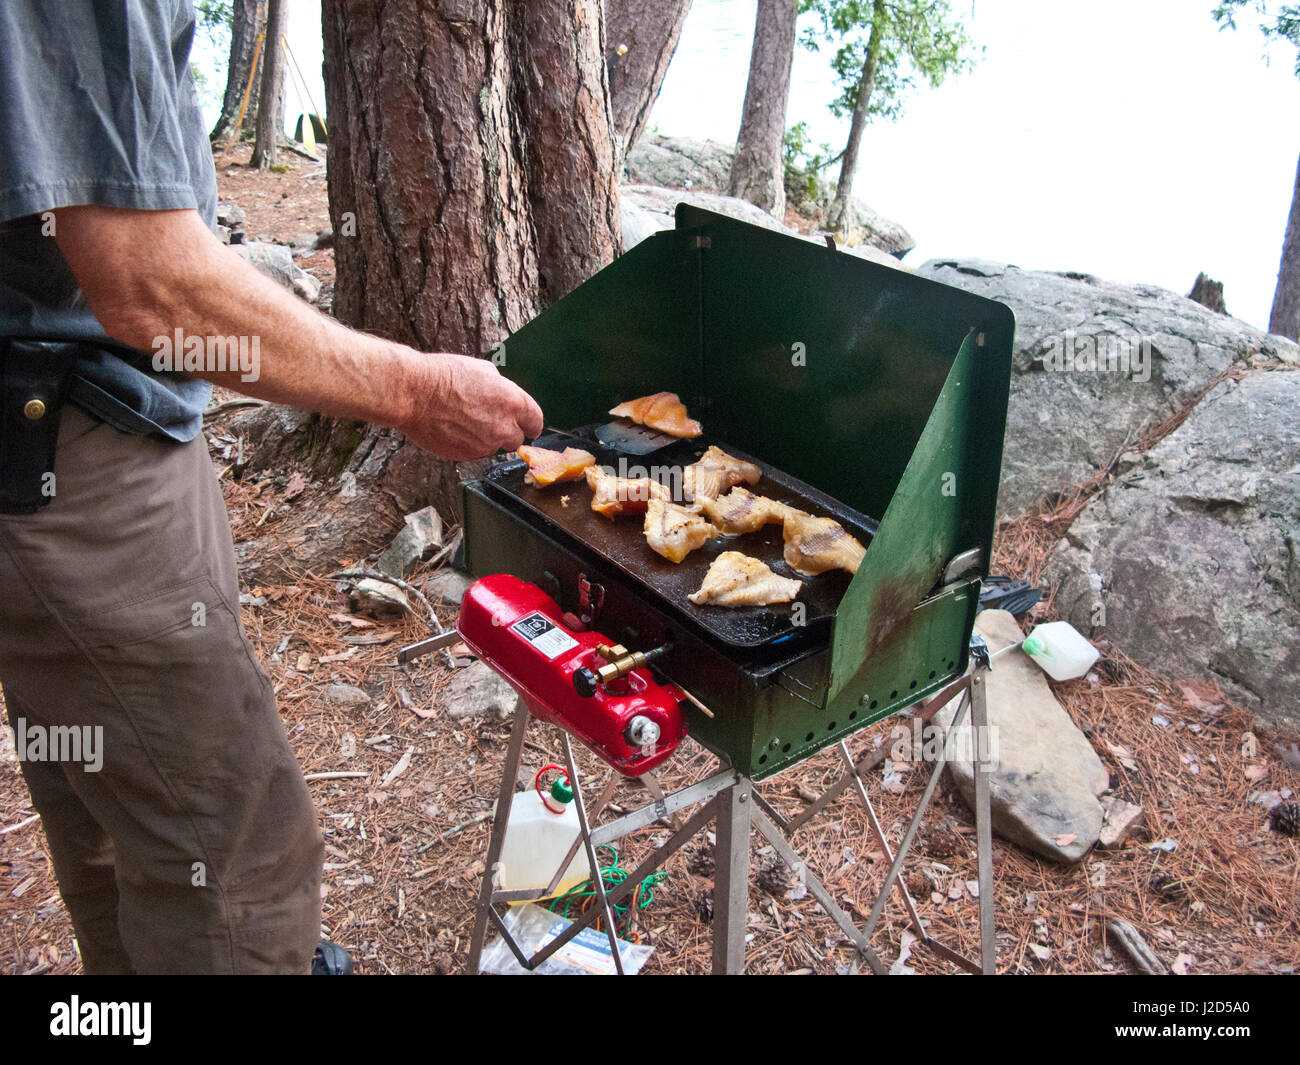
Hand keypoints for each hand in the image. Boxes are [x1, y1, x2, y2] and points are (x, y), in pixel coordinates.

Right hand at [401, 350, 544, 459]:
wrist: (415, 393)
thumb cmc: (444, 377)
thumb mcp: (483, 370)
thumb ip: (500, 388)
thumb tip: (502, 394)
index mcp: (513, 402)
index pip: (536, 421)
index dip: (531, 423)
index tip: (529, 426)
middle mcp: (503, 427)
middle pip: (517, 439)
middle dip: (507, 432)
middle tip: (490, 422)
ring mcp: (485, 444)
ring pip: (493, 447)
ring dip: (485, 438)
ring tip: (465, 421)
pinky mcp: (467, 455)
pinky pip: (474, 453)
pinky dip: (468, 445)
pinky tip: (454, 429)